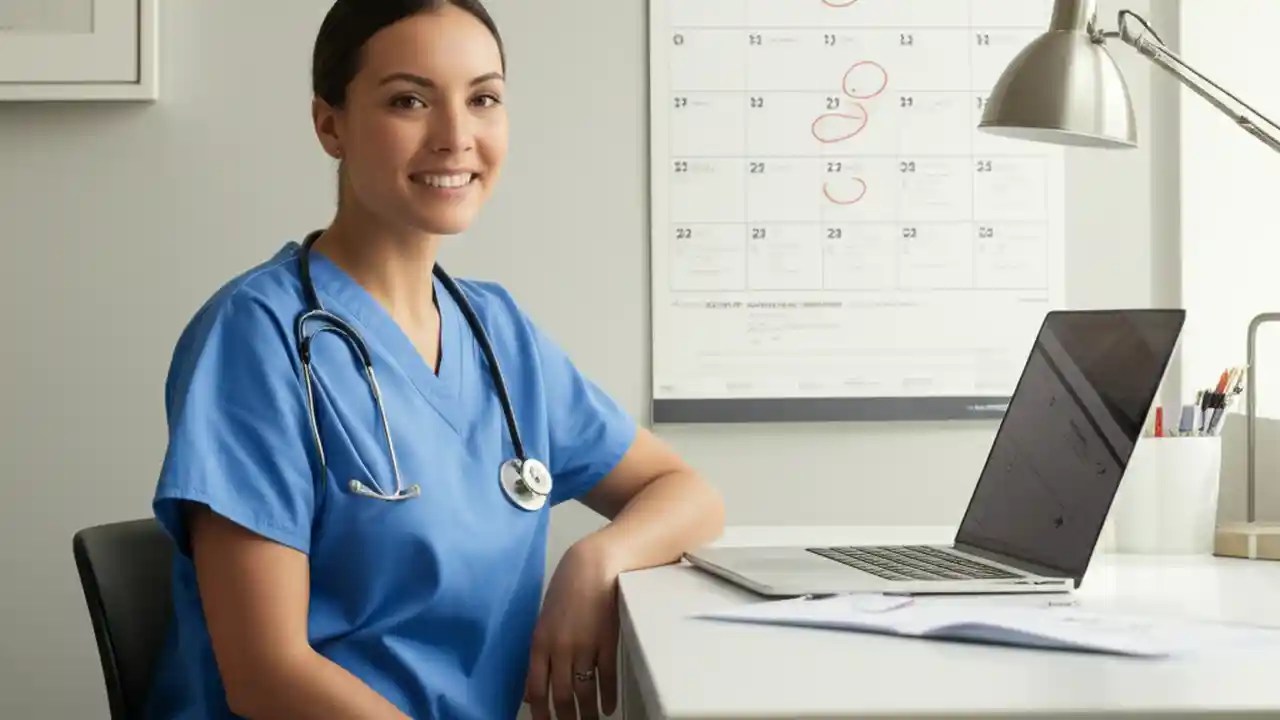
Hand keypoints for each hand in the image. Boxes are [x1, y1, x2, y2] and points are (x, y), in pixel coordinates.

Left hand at [525, 536, 621, 719]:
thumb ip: (540, 650)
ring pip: (584, 691)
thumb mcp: (544, 619)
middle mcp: (560, 650)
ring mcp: (585, 647)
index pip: (536, 688)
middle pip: (561, 695)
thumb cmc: (566, 588)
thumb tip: (534, 684)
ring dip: (587, 713)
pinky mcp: (607, 642)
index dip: (541, 712)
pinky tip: (610, 707)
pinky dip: (608, 695)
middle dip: (564, 718)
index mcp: (540, 643)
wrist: (593, 566)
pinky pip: (606, 677)